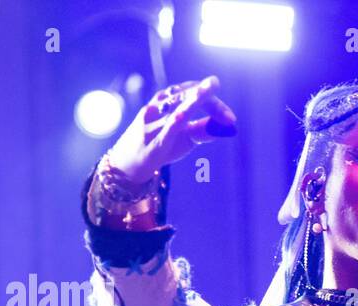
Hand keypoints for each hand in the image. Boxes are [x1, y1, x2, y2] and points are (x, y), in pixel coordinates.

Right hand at [106, 76, 237, 182]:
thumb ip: (204, 130)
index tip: (231, 119)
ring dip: (193, 98)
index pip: (191, 91)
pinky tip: (185, 115)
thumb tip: (228, 127)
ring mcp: (154, 123)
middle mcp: (159, 108)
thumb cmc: (158, 147)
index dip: (213, 102)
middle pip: (185, 93)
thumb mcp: (185, 138)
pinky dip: (176, 121)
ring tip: (209, 88)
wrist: (127, 165)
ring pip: (174, 106)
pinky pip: (165, 129)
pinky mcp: (153, 142)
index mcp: (166, 102)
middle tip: (229, 117)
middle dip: (209, 100)